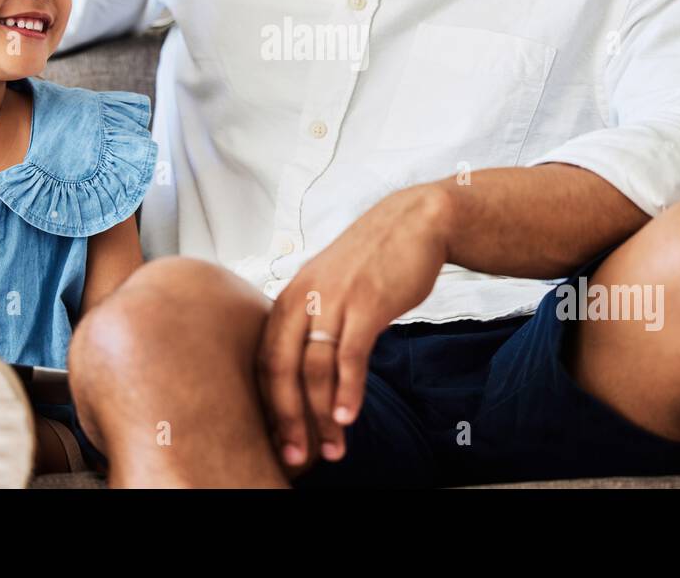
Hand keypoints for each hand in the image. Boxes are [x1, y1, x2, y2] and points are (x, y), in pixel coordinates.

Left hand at [257, 183, 454, 470]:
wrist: (414, 222)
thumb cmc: (373, 261)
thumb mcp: (329, 287)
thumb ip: (312, 323)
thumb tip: (304, 373)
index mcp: (289, 298)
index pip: (266, 360)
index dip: (269, 404)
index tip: (278, 438)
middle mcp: (303, 298)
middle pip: (282, 370)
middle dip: (287, 420)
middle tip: (294, 458)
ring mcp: (334, 300)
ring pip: (316, 370)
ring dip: (322, 416)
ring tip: (332, 449)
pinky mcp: (367, 303)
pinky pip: (350, 356)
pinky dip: (348, 391)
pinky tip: (349, 418)